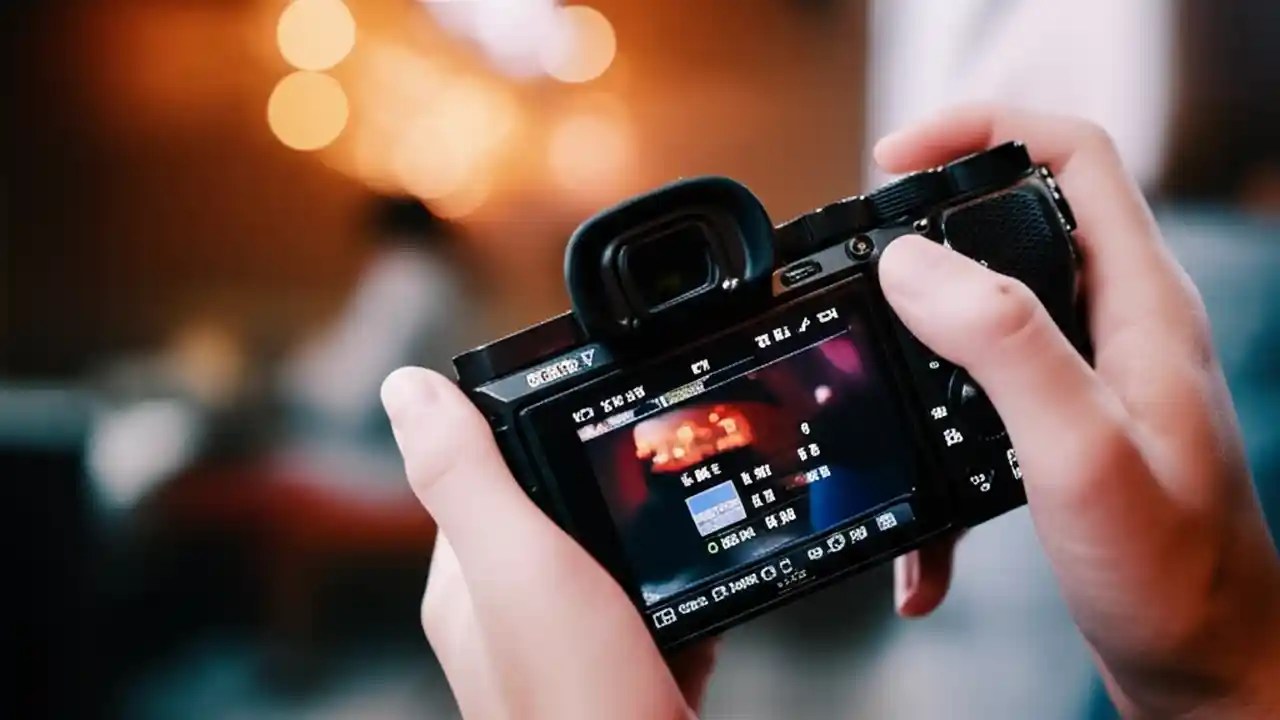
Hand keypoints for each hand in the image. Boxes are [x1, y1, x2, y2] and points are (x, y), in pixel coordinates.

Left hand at [381, 367, 715, 718]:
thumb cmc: (577, 699)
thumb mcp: (519, 565)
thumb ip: (466, 476)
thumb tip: (406, 387)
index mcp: (468, 582)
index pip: (485, 477)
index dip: (531, 439)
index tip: (584, 414)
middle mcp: (509, 618)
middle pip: (558, 517)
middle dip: (607, 496)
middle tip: (656, 477)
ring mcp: (568, 653)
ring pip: (610, 567)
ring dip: (648, 550)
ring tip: (684, 539)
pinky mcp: (622, 678)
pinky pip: (651, 619)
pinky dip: (679, 606)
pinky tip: (698, 608)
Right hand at [878, 105, 1279, 716]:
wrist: (1209, 672)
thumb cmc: (1173, 577)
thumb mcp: (1079, 450)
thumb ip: (1003, 344)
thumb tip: (912, 262)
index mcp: (1137, 303)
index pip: (1071, 156)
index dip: (980, 130)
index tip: (893, 161)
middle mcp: (1117, 325)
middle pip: (1019, 216)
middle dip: (932, 223)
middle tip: (863, 258)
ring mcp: (1092, 377)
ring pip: (990, 308)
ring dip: (922, 334)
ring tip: (873, 364)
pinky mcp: (1066, 429)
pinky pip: (982, 398)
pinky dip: (937, 442)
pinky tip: (924, 535)